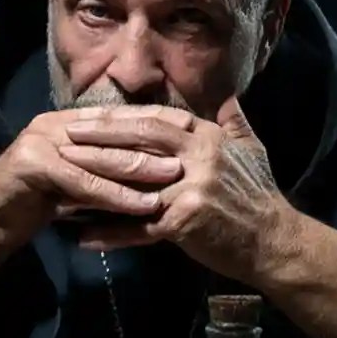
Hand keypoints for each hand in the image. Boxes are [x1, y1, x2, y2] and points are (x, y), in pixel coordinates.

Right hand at [0, 106, 191, 260]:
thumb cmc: (35, 205)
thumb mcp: (76, 182)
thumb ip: (104, 171)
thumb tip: (151, 168)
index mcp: (65, 122)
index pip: (118, 118)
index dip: (154, 123)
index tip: (190, 132)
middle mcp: (53, 124)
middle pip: (112, 132)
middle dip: (154, 142)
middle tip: (192, 152)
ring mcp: (40, 141)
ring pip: (100, 155)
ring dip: (140, 167)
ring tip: (174, 177)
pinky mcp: (32, 164)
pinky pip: (82, 181)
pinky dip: (115, 195)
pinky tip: (142, 206)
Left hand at [59, 98, 290, 286]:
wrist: (275, 243)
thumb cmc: (260, 196)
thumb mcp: (251, 149)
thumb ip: (234, 120)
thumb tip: (226, 94)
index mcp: (208, 136)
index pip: (157, 117)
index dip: (121, 115)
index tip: (90, 114)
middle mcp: (199, 156)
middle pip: (139, 139)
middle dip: (99, 136)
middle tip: (65, 135)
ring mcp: (192, 188)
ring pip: (132, 181)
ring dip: (94, 181)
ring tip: (61, 181)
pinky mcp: (186, 222)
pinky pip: (140, 227)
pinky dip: (111, 233)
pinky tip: (83, 237)